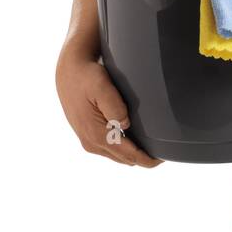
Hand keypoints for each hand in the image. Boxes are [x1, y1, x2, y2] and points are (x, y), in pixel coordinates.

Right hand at [55, 53, 162, 167]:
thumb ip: (115, 107)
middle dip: (143, 158)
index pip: (129, 155)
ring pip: (118, 156)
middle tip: (163, 150)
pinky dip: (124, 148)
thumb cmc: (86, 77)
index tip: (163, 158)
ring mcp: (88, 141)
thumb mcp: (101, 86)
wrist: (69, 72)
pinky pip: (111, 150)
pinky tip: (135, 138)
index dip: (147, 159)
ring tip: (152, 145)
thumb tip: (126, 125)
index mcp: (96, 135)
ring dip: (134, 154)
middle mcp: (91, 143)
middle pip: (125, 159)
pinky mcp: (88, 136)